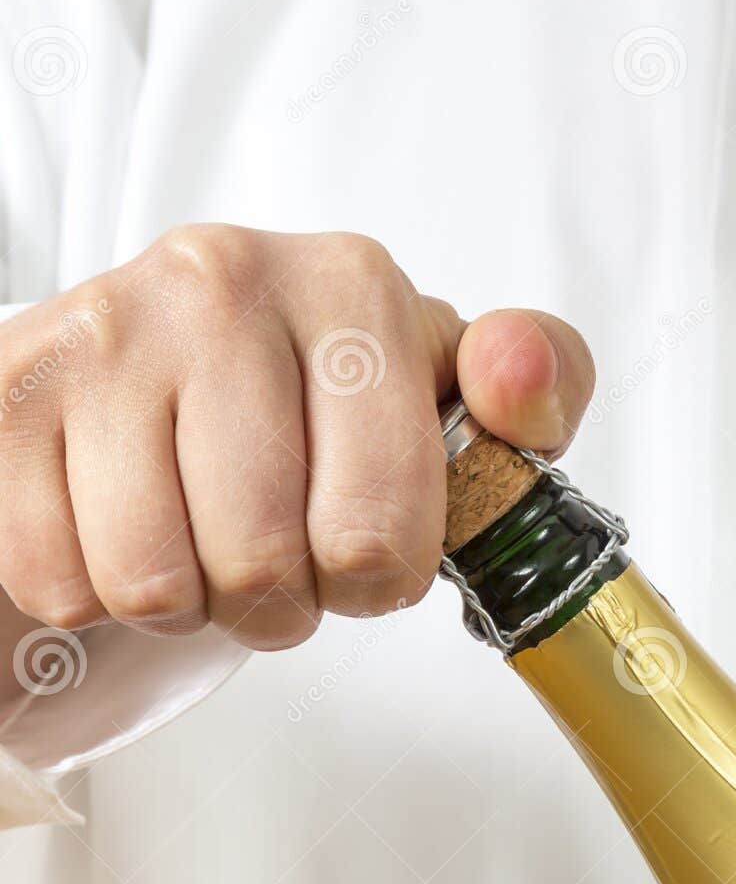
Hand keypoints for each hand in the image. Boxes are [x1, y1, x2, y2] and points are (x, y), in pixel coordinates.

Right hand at [0, 224, 593, 652]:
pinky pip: (59, 580)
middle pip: (264, 561)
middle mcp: (221, 280)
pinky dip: (101, 595)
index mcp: (352, 285)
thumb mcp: (456, 394)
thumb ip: (536, 382)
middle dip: (285, 601)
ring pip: (152, 581)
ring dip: (192, 604)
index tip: (371, 560)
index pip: (380, 525)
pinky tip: (131, 531)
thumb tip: (519, 373)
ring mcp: (102, 330)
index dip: (380, 582)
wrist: (167, 367)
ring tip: (211, 545)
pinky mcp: (7, 394)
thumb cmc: (330, 401)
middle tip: (285, 564)